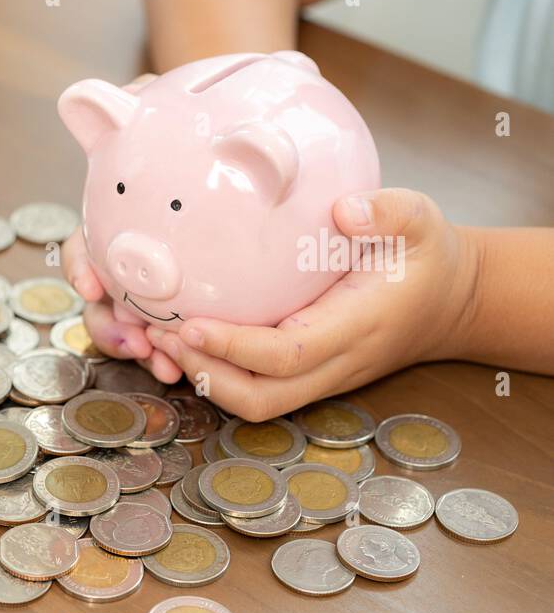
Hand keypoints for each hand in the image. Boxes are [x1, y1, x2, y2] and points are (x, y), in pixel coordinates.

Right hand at [64, 72, 183, 383]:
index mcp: (117, 218)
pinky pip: (177, 334)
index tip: (92, 284)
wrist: (255, 134)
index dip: (80, 267)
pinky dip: (181, 351)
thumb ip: (139, 99)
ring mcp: (156, 280)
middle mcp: (128, 253)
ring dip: (144, 349)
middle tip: (136, 341)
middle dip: (112, 327)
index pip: (82, 245)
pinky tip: (195, 366)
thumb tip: (95, 94)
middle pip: (102, 299)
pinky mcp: (188, 300)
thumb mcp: (175, 100)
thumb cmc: (207, 114)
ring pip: (136, 325)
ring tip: (168, 368)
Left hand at [144, 188, 477, 420]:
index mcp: (355, 329)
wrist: (451, 303)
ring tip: (160, 337)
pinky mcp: (304, 376)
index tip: (189, 323)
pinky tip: (182, 339)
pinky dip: (214, 373)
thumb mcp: (421, 221)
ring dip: (203, 378)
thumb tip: (342, 210)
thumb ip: (388, 212)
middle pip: (259, 399)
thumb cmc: (427, 258)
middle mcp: (333, 365)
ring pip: (253, 402)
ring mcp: (318, 378)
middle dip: (205, 375)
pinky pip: (254, 388)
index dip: (233, 347)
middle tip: (162, 334)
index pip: (285, 355)